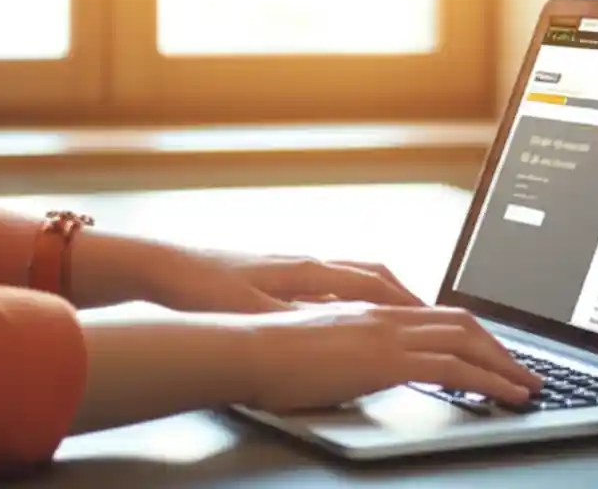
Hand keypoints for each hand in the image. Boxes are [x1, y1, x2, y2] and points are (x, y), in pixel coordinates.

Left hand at [158, 250, 424, 312]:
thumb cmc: (205, 288)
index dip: (406, 301)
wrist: (166, 268)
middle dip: (404, 294)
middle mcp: (306, 264)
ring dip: (380, 294)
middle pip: (370, 274)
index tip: (432, 316)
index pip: (372, 284)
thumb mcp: (254, 313)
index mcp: (307, 271)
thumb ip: (296, 323)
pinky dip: (353, 297)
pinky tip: (347, 312)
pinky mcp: (277, 276)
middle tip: (429, 315)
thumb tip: (335, 332)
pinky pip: (331, 283)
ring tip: (398, 312)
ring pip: (351, 276)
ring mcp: (292, 268)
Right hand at [244, 303, 542, 410]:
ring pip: (468, 339)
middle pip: (462, 322)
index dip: (471, 334)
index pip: (436, 317)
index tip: (490, 354)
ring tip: (527, 386)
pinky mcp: (388, 360)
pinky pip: (455, 369)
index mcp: (371, 313)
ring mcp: (390, 334)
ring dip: (504, 363)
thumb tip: (361, 375)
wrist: (247, 349)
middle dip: (498, 347)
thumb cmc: (268, 357)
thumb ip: (349, 358)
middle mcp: (387, 316)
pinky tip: (507, 396)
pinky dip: (490, 382)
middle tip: (523, 371)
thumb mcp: (319, 353)